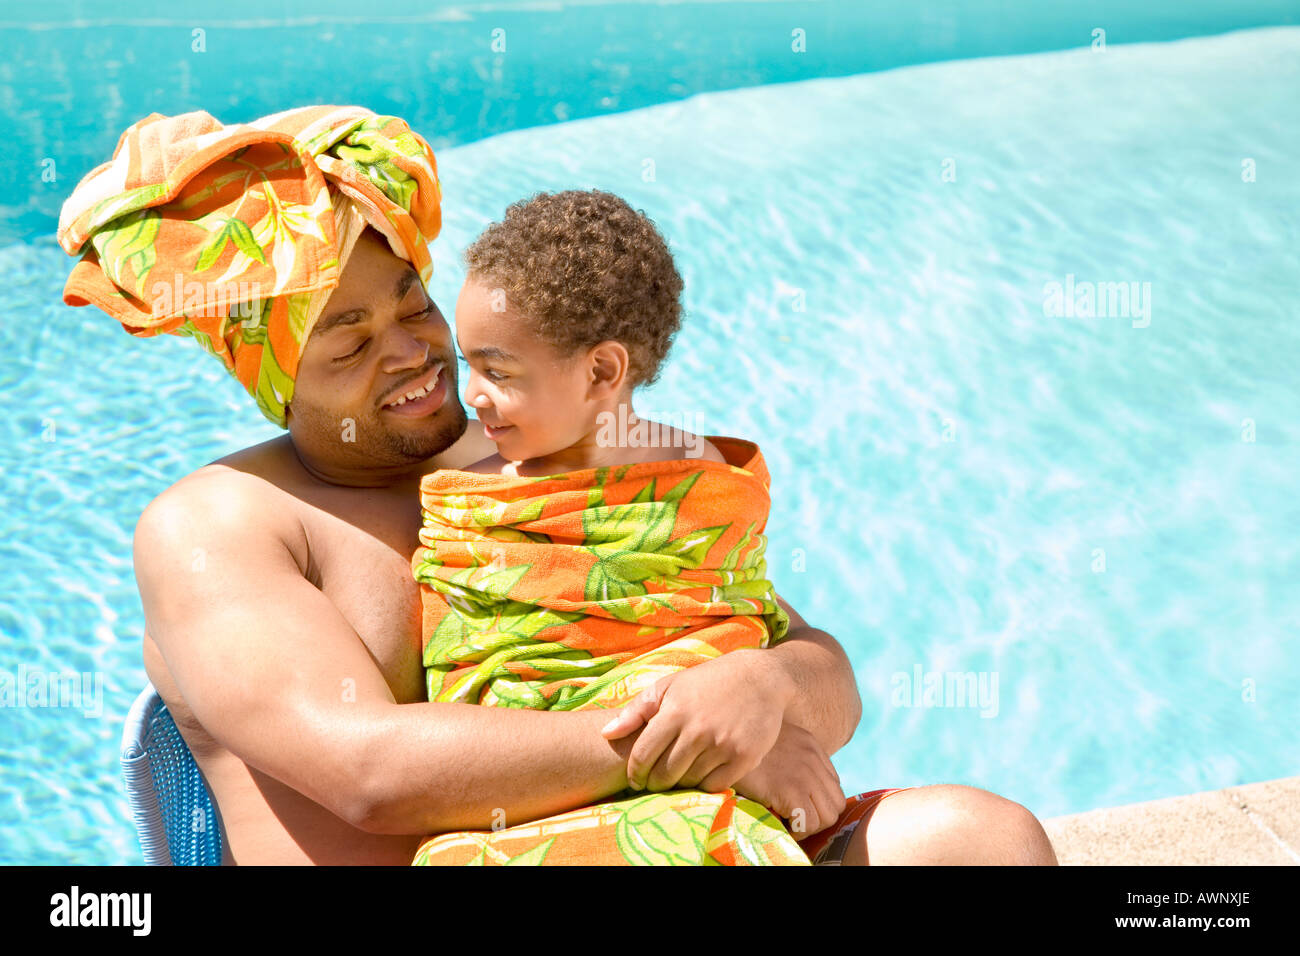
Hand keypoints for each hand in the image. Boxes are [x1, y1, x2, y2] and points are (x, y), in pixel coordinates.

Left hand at [599, 650, 793, 792]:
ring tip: (679, 776)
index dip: (635, 773)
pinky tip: (702, 774)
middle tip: (655, 782)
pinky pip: (715, 785)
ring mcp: (723, 744)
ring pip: (689, 781)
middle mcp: (698, 729)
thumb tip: (605, 734)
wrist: (761, 678)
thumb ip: (636, 710)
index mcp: (674, 711)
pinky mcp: (745, 757)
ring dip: (680, 783)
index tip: (635, 779)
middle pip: (665, 774)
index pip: (643, 755)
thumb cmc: (709, 681)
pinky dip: (705, 785)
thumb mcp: (670, 686)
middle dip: (655, 782)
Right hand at [731, 721, 845, 836]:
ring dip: (809, 826)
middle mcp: (813, 759)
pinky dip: (797, 830)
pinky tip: (779, 822)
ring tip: (787, 821)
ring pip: (828, 817)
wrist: (723, 740)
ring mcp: (805, 775)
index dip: (817, 801)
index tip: (798, 805)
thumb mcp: (771, 739)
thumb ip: (789, 753)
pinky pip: (809, 823)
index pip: (833, 784)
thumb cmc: (739, 745)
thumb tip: (790, 778)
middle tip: (795, 819)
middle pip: (836, 803)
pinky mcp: (790, 790)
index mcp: (810, 745)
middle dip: (818, 817)